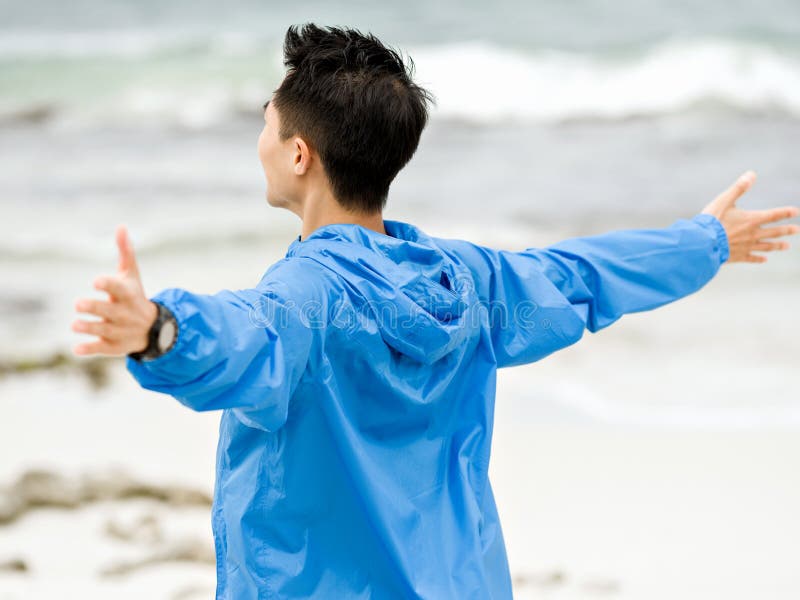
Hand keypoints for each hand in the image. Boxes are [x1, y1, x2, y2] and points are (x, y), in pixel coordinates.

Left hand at [72, 225, 157, 355]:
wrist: (154, 329)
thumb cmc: (135, 296)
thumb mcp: (132, 275)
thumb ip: (125, 252)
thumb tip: (121, 226)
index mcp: (128, 294)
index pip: (118, 289)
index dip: (107, 285)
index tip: (96, 281)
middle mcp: (125, 313)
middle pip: (108, 311)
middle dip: (94, 308)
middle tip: (78, 304)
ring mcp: (120, 331)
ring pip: (103, 330)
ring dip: (89, 327)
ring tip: (75, 324)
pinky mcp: (114, 346)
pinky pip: (101, 349)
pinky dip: (90, 349)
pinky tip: (76, 348)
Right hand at [701, 170, 799, 263]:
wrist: (702, 243)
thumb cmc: (712, 220)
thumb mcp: (724, 200)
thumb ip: (738, 188)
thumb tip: (751, 174)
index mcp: (751, 220)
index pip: (773, 215)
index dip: (786, 212)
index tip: (796, 212)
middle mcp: (752, 234)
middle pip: (774, 232)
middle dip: (787, 231)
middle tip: (797, 230)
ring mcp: (746, 246)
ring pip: (766, 246)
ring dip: (777, 245)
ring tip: (787, 246)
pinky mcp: (737, 256)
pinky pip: (751, 258)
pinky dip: (759, 258)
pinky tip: (764, 259)